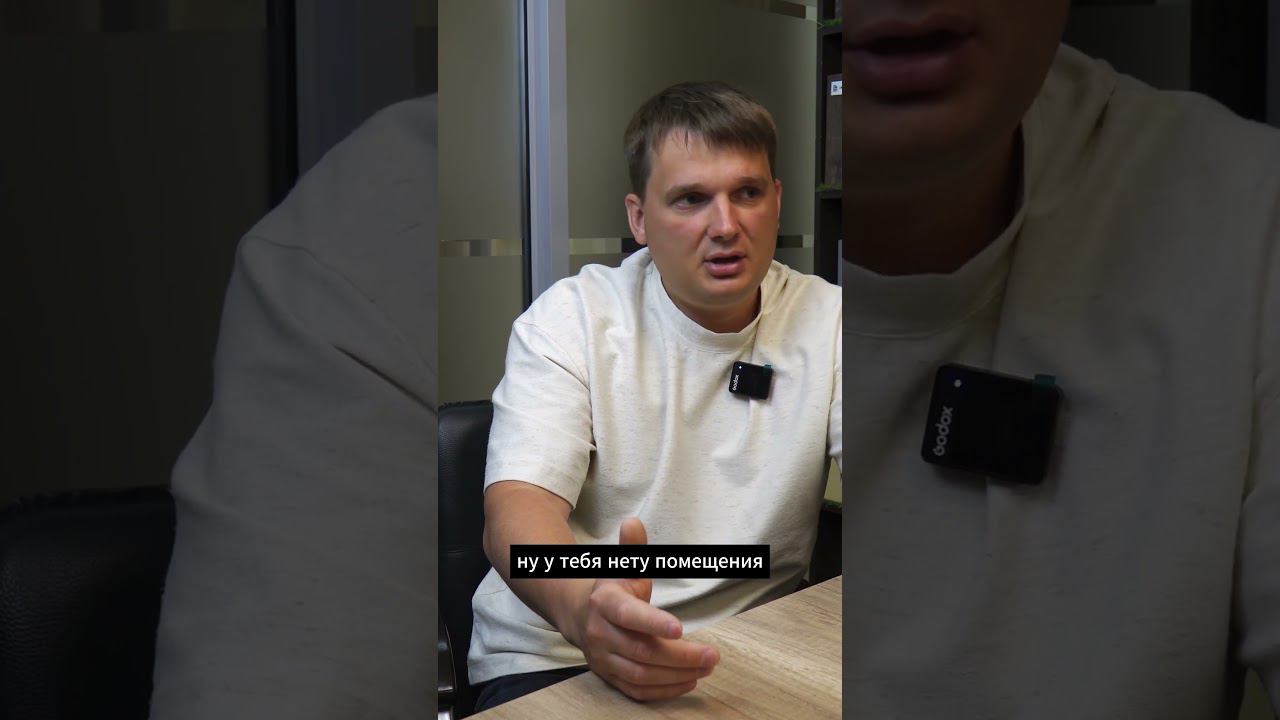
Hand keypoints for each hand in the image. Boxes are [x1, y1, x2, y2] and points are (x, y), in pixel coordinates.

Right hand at [566, 518, 719, 700]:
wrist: (579, 615)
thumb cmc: (612, 590)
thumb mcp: (622, 567)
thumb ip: (632, 549)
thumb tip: (633, 522)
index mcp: (606, 603)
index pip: (629, 616)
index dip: (653, 623)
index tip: (680, 628)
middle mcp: (601, 633)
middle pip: (641, 651)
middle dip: (680, 656)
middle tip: (712, 656)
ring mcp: (603, 658)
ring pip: (640, 675)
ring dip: (676, 675)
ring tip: (706, 668)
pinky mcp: (609, 676)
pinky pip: (636, 691)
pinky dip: (663, 691)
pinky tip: (688, 681)